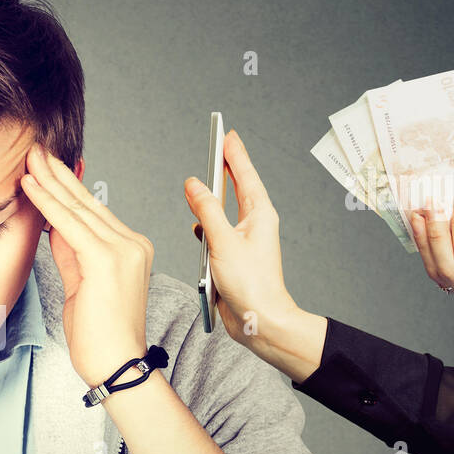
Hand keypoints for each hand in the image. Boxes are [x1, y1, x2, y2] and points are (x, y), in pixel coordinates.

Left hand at [20, 142, 153, 387]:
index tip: (46, 168)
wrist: (116, 364)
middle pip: (86, 202)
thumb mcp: (80, 284)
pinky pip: (69, 224)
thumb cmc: (100, 336)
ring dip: (49, 181)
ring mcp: (123, 249)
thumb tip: (53, 227)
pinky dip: (47, 203)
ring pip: (77, 208)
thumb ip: (70, 253)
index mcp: (129, 249)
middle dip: (57, 174)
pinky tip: (31, 186)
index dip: (66, 188)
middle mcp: (131, 244)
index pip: (92, 211)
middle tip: (36, 150)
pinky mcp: (106, 259)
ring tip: (29, 160)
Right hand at [184, 130, 300, 338]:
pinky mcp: (233, 257)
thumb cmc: (251, 284)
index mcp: (259, 214)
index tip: (227, 134)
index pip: (245, 175)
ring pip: (224, 211)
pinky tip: (197, 227)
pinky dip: (206, 227)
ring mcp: (243, 241)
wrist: (259, 319)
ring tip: (205, 181)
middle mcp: (253, 224)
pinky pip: (217, 233)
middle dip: (226, 168)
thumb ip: (206, 210)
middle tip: (219, 147)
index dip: (234, 153)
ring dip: (213, 199)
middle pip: (237, 188)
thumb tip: (193, 185)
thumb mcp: (223, 242)